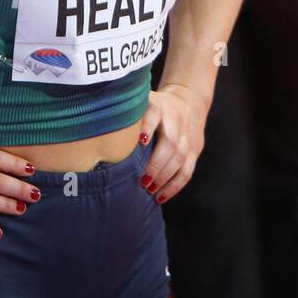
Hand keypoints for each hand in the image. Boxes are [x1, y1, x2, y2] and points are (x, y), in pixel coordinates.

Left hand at [137, 83, 208, 202]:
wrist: (188, 101)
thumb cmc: (154, 109)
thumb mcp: (141, 103)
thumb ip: (127, 116)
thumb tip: (102, 137)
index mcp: (159, 107)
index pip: (154, 114)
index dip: (148, 127)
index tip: (140, 141)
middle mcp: (175, 120)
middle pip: (170, 141)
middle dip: (156, 163)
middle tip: (142, 180)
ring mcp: (187, 135)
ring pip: (180, 158)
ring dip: (164, 177)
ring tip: (149, 189)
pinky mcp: (195, 149)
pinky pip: (187, 171)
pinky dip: (174, 186)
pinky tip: (160, 196)